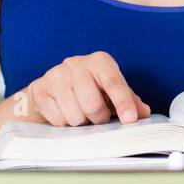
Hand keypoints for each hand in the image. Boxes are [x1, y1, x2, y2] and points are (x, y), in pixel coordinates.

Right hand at [21, 51, 151, 126]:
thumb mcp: (112, 90)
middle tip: (99, 117)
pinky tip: (66, 111)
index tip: (130, 119)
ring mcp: (56, 75)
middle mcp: (77, 64)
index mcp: (100, 61)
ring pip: (75, 115)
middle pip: (93, 105)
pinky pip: (58, 119)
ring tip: (82, 112)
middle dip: (99, 118)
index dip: (124, 103)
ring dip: (82, 121)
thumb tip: (143, 112)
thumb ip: (129, 100)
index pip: (114, 83)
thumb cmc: (91, 88)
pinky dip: (66, 122)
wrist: (55, 85)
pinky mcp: (40, 89)